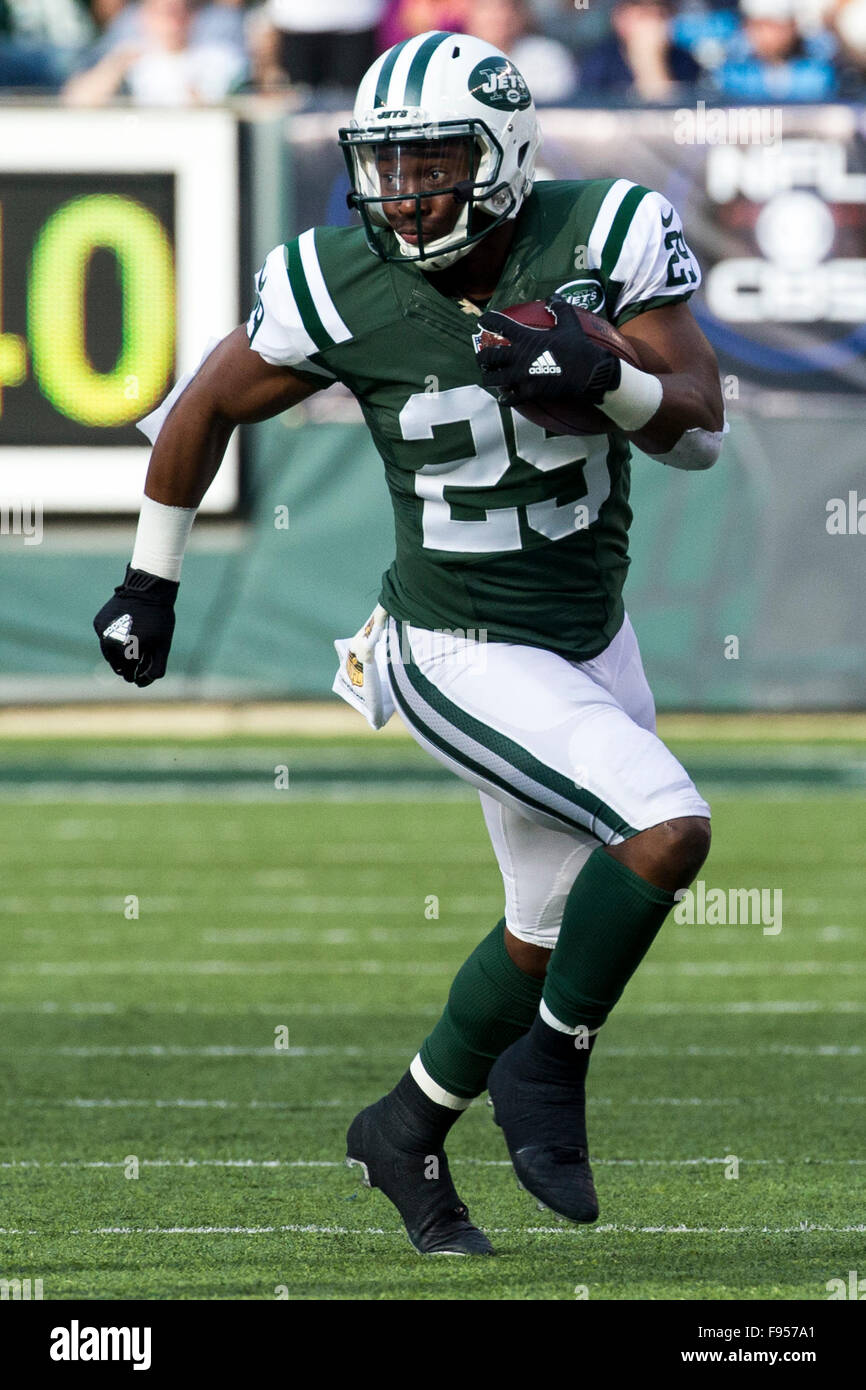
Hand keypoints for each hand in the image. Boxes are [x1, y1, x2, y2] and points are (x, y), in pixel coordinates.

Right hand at [93, 565, 177, 686]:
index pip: (128, 672)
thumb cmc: (159, 619)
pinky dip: (111, 640)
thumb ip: (155, 668)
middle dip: (124, 668)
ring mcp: (102, 631)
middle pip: (116, 664)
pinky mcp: (98, 622)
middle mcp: (111, 642)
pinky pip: (104, 637)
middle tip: (130, 670)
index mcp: (128, 649)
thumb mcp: (164, 645)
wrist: (147, 589)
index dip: (134, 676)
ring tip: (126, 653)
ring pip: (107, 652)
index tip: (136, 677)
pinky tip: (122, 634)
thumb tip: (141, 683)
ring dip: (116, 656)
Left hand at [475, 294, 621, 407]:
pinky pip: (509, 398)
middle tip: (483, 356)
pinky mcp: (529, 392)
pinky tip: (504, 397)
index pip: (499, 324)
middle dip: (482, 356)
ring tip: (490, 375)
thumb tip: (553, 297)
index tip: (482, 320)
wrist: (589, 373)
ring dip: (489, 376)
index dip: (488, 320)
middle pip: (488, 355)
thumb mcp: (569, 323)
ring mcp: (522, 376)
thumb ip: (559, 308)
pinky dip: (504, 398)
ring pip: (493, 378)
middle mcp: (519, 356)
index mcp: (526, 337)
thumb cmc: (579, 347)